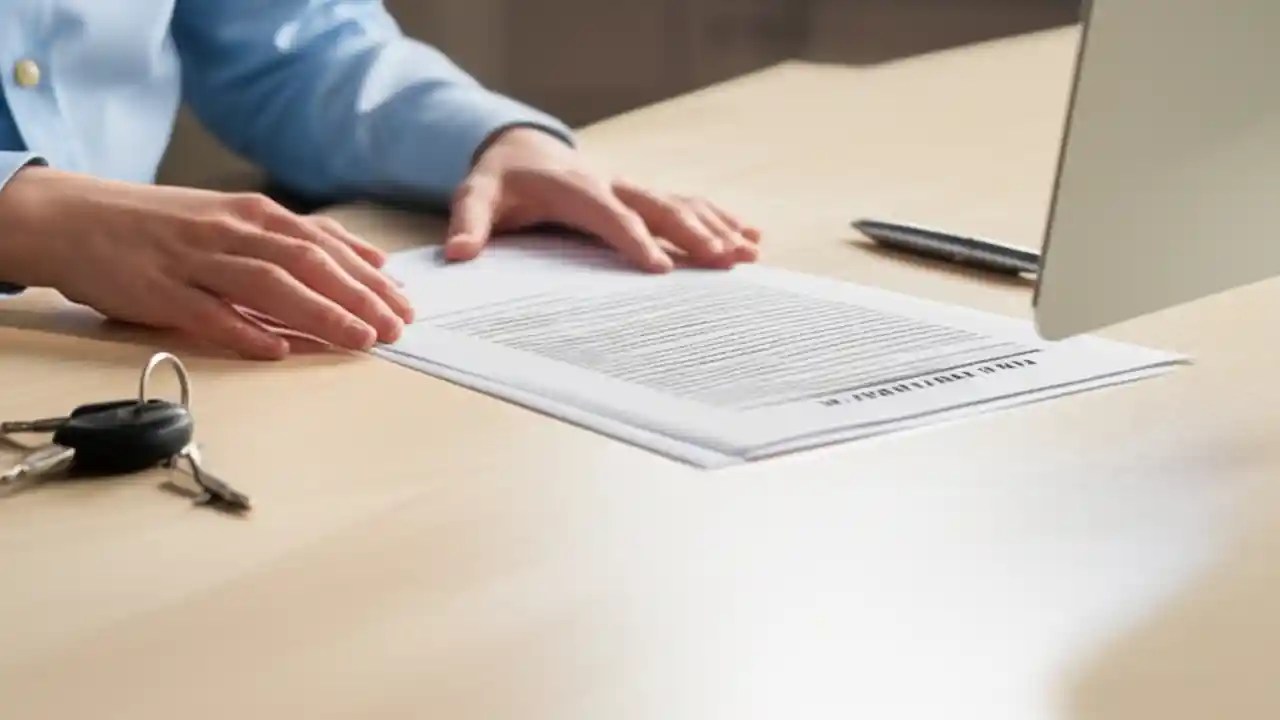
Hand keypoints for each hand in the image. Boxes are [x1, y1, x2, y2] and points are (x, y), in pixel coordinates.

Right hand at [0, 167, 411, 359]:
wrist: (75, 217)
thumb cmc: (166, 225)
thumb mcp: (234, 219)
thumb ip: (294, 240)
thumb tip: (363, 263)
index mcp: (254, 214)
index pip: (324, 245)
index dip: (369, 275)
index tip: (404, 301)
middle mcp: (231, 232)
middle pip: (307, 263)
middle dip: (357, 296)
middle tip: (395, 326)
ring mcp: (195, 261)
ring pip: (268, 285)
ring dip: (319, 313)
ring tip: (358, 339)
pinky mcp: (160, 291)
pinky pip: (207, 313)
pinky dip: (244, 331)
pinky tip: (277, 350)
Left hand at [445, 127, 761, 271]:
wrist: (519, 147)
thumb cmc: (499, 180)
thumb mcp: (475, 195)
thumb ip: (469, 223)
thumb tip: (459, 254)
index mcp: (574, 186)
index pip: (609, 214)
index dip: (634, 239)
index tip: (660, 268)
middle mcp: (611, 183)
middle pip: (659, 207)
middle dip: (694, 234)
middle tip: (725, 262)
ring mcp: (631, 186)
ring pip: (681, 203)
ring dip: (716, 227)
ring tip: (749, 254)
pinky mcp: (642, 194)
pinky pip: (687, 203)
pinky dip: (720, 218)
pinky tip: (751, 237)